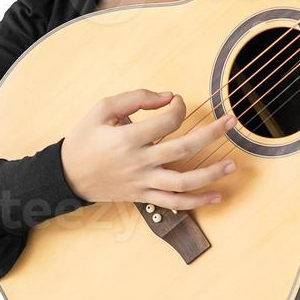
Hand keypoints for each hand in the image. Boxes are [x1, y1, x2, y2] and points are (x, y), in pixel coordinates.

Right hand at [60, 88, 238, 208]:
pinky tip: (217, 196)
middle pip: (184, 148)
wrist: (66, 176)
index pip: (167, 121)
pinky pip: (174, 203)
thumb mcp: (102, 109)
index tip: (177, 101)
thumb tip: (168, 96)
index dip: (179, 107)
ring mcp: (143, 182)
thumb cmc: (85, 139)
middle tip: (232, 122)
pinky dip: (197, 202)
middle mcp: (139, 162)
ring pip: (184, 182)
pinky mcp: (143, 196)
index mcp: (128, 138)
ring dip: (211, 173)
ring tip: (232, 165)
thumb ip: (136, 98)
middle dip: (212, 133)